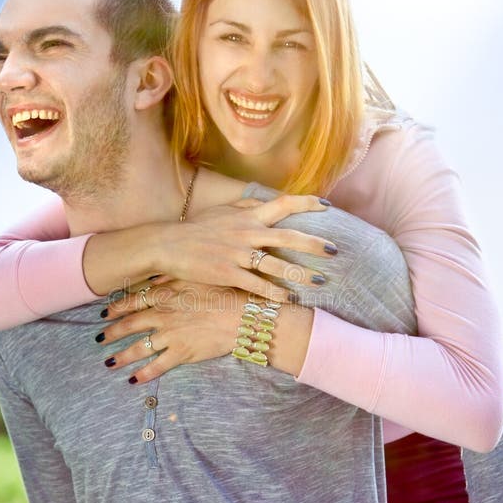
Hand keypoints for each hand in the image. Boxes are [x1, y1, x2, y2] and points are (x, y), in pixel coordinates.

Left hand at [96, 281, 313, 382]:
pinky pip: (158, 366)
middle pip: (130, 325)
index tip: (104, 313)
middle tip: (99, 338)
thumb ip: (174, 276)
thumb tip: (155, 275)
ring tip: (108, 363)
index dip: (117, 308)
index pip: (133, 301)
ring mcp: (171, 335)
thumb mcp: (197, 275)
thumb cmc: (225, 292)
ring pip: (138, 348)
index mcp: (166, 294)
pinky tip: (133, 380)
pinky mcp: (182, 353)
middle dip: (112, 333)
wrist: (243, 315)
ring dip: (121, 356)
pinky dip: (144, 374)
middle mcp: (163, 315)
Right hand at [157, 193, 336, 302]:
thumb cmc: (197, 229)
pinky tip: (288, 300)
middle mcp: (247, 233)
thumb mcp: (222, 212)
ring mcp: (238, 254)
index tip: (327, 205)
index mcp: (248, 217)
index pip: (283, 204)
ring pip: (277, 265)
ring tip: (320, 282)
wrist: (168, 244)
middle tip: (334, 251)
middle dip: (314, 245)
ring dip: (301, 275)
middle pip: (289, 237)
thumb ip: (246, 208)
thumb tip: (266, 201)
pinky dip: (274, 294)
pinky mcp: (228, 274)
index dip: (306, 203)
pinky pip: (257, 285)